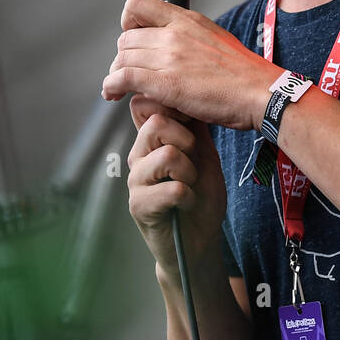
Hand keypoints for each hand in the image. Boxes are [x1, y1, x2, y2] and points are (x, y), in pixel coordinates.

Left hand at [102, 0, 281, 132]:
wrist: (261, 93)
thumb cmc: (245, 74)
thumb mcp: (215, 38)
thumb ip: (191, 37)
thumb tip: (179, 43)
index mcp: (187, 20)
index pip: (137, 4)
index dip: (127, 22)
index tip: (132, 38)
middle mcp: (175, 34)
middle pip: (126, 38)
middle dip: (121, 56)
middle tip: (125, 72)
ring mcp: (170, 58)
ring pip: (122, 58)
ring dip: (114, 74)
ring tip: (116, 88)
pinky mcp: (167, 83)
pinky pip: (124, 78)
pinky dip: (111, 86)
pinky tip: (112, 94)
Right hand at [126, 104, 226, 278]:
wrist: (199, 242)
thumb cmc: (201, 198)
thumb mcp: (204, 157)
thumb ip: (194, 130)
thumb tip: (191, 98)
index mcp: (150, 142)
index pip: (148, 107)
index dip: (175, 111)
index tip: (193, 131)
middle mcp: (138, 157)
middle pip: (157, 123)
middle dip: (187, 142)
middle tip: (192, 165)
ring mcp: (136, 180)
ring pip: (167, 155)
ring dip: (190, 173)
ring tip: (190, 187)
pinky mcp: (139, 205)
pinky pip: (173, 189)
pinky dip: (189, 198)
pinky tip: (187, 205)